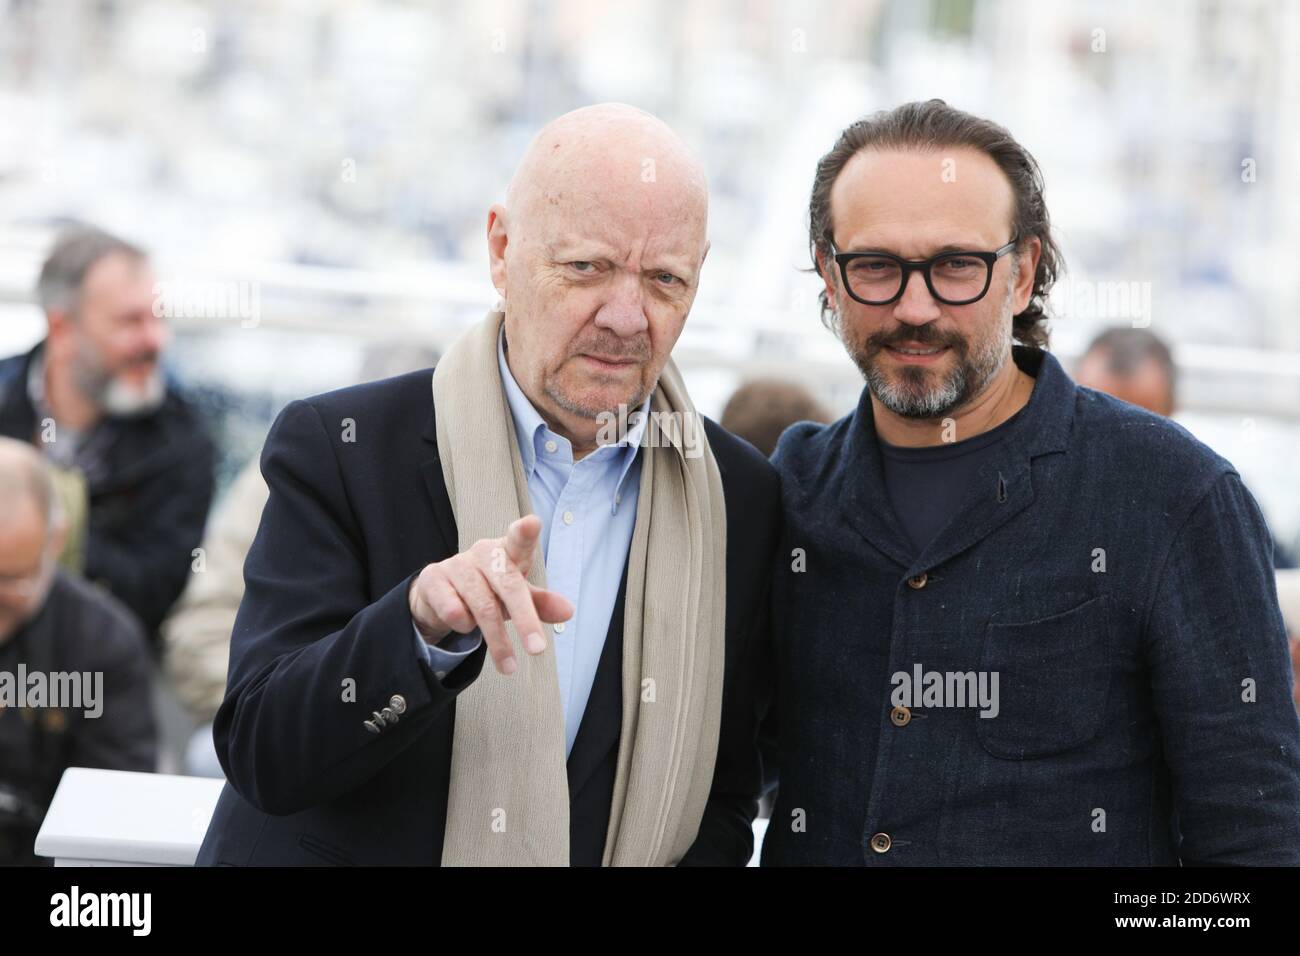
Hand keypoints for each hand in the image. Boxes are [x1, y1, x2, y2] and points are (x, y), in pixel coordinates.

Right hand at [408, 515, 572, 674]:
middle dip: (525, 620)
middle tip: (537, 650)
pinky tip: (465, 626)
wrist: (440, 596)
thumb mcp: (517, 597)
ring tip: (508, 665)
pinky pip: (453, 612)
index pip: (519, 540)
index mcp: (507, 552)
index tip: (532, 523)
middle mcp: (483, 552)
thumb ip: (541, 603)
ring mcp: (456, 564)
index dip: (525, 532)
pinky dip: (464, 627)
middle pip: (507, 585)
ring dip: (497, 640)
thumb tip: (568, 611)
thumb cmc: (488, 590)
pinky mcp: (433, 579)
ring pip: (482, 606)